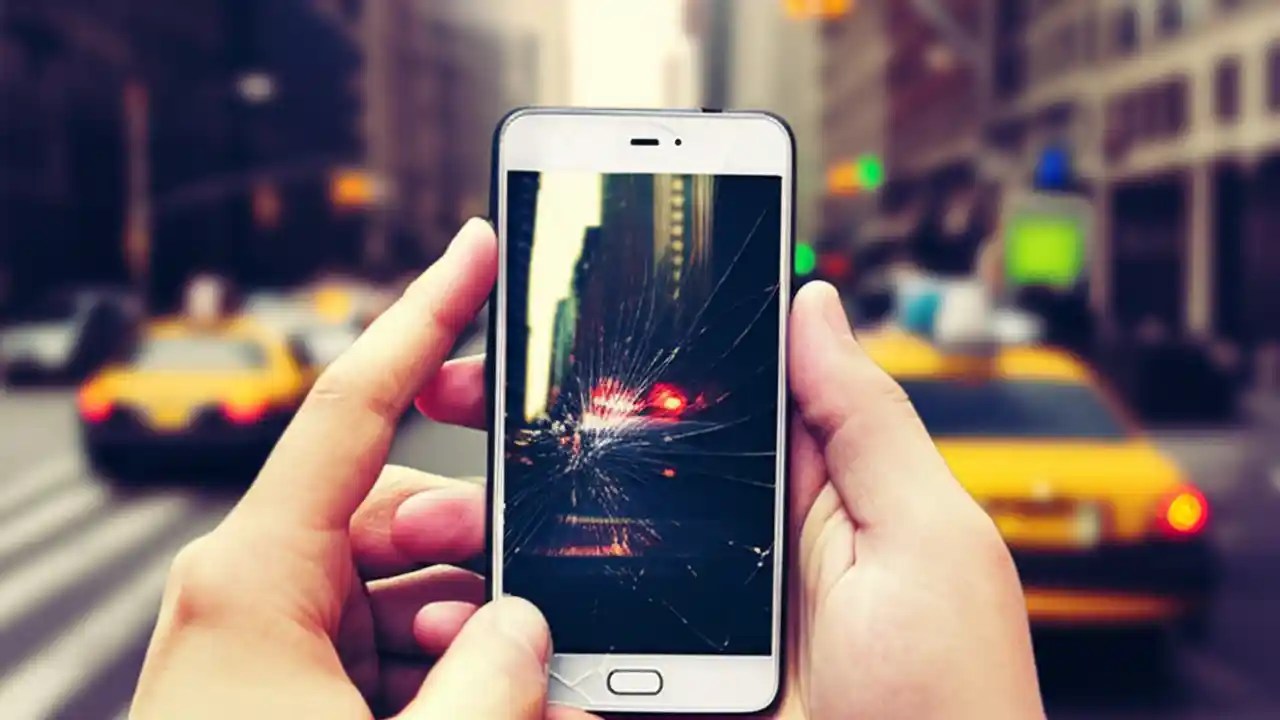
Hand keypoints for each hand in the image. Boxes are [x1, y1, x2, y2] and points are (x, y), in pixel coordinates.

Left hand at [130, 220, 593, 719]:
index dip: (426, 314)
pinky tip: (487, 699)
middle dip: (483, 529)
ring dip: (471, 615)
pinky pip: (380, 643)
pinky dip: (441, 661)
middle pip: (397, 506)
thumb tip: (523, 623)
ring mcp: (268, 644)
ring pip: (398, 584)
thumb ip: (492, 680)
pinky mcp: (284, 690)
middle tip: (548, 567)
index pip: (355, 404)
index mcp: (256, 576)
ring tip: (524, 671)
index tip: (475, 252)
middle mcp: (255, 592)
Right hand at [411, 282, 1044, 718]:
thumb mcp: (924, 542)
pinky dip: (496, 637)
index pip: (683, 401)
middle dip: (518, 441)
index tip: (527, 333)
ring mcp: (678, 628)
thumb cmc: (951, 701)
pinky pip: (556, 654)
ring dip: (486, 534)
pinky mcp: (646, 692)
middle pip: (602, 474)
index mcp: (792, 494)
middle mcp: (725, 549)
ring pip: (561, 560)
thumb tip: (811, 304)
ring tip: (427, 523)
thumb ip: (863, 423)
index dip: (606, 363)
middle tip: (449, 407)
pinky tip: (451, 620)